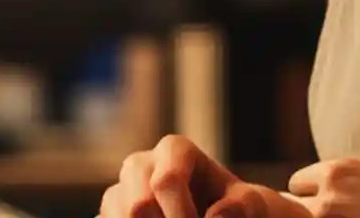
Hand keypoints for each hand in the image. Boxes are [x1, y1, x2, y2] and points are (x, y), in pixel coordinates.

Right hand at [100, 134, 312, 217]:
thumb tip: (214, 217)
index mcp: (174, 150)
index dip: (182, 215)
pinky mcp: (109, 214)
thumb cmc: (234, 206)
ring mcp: (120, 189)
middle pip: (137, 204)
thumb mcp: (250, 204)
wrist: (214, 212)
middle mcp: (140, 164)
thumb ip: (242, 206)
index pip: (166, 181)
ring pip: (119, 217)